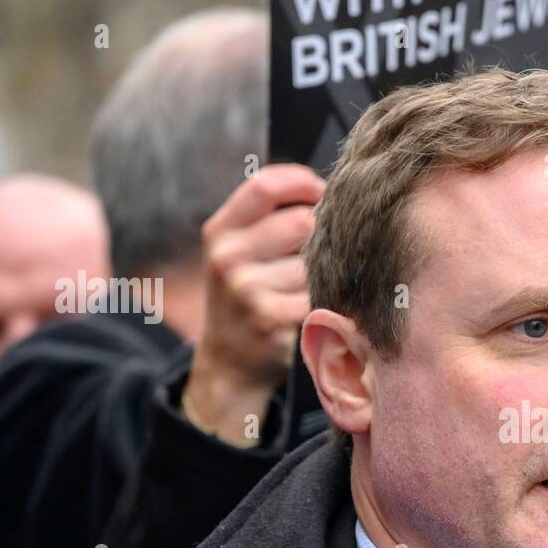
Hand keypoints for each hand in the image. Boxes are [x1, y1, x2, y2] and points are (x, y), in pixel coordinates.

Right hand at [185, 164, 324, 445]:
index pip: (264, 185)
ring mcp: (246, 289)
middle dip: (322, 234)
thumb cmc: (245, 298)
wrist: (228, 365)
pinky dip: (328, 297)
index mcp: (219, 232)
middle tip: (325, 251)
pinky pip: (319, 293)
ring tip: (313, 286)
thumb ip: (267, 219)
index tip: (323, 193)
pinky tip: (321, 305)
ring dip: (325, 271)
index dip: (302, 183)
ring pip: (315, 260)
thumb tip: (327, 190)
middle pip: (301, 221)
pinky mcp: (271, 318)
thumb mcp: (238, 254)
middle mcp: (227, 256)